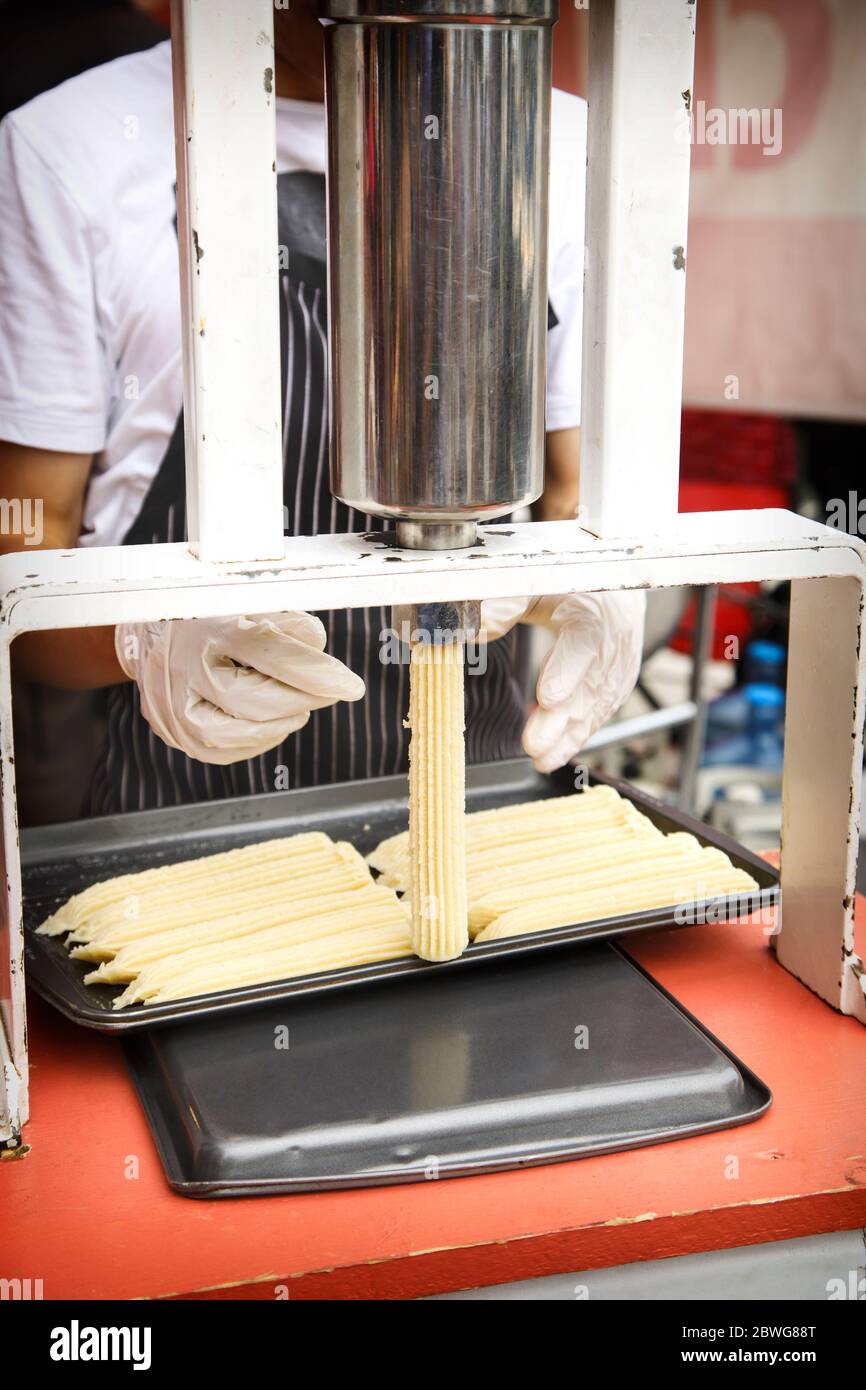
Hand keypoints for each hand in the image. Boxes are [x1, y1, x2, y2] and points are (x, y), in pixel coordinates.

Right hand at [115, 613, 364, 763]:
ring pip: (241, 733)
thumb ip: (290, 624)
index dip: (315, 672)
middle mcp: (185, 668)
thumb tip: (320, 656)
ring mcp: (175, 706)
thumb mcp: (251, 602)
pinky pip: (228, 751)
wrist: (150, 635)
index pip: (268, 650)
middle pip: (256, 701)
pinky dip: (260, 738)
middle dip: (303, 700)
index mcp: (208, 626)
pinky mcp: (175, 732)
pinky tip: (272, 721)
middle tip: (330, 691)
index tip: (351, 685)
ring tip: (299, 705)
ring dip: (282, 722)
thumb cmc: (213, 616)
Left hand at [481, 591, 645, 772]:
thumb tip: (470, 630)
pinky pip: (602, 710)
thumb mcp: (534, 577)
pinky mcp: (620, 680)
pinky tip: (558, 750)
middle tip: (534, 747)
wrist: (613, 580)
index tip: (549, 697)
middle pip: (588, 685)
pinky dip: (580, 732)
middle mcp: (614, 639)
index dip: (567, 672)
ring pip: (596, 706)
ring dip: (570, 736)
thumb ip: (504, 604)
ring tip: (542, 761)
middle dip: (561, 721)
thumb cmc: (570, 577)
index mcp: (593, 608)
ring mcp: (621, 663)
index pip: (583, 643)